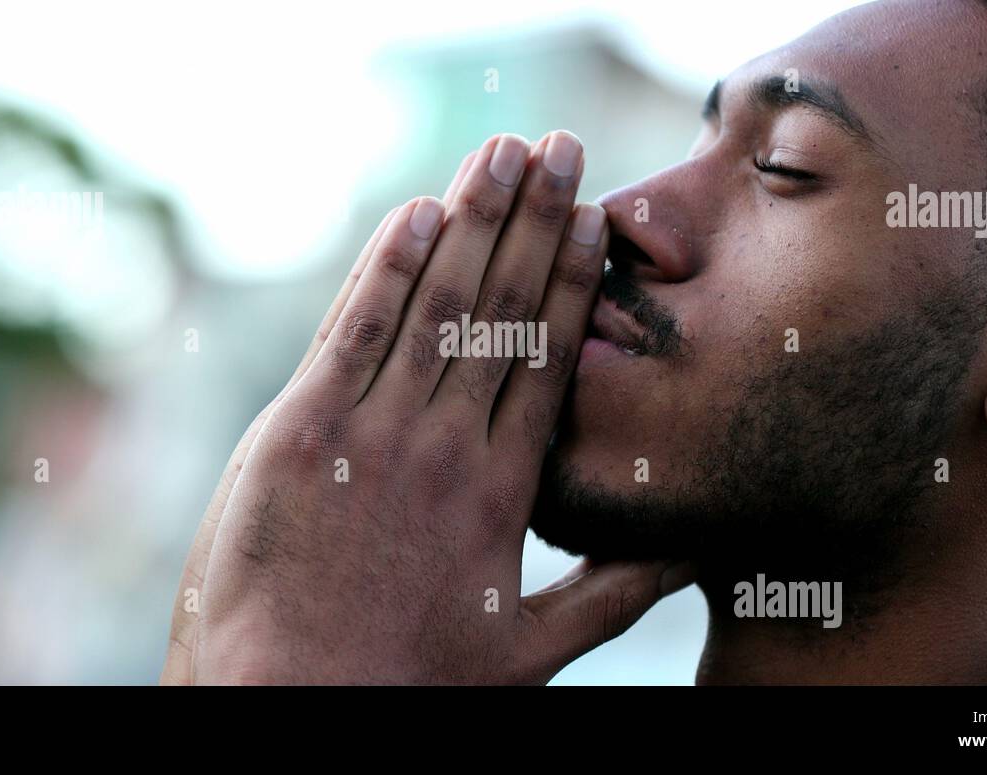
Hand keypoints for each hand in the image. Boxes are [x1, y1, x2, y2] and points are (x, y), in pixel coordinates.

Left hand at [162, 131, 694, 684]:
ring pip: (435, 305)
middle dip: (532, 221)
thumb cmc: (411, 690)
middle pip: (502, 311)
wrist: (293, 718)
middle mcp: (446, 449)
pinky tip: (415, 214)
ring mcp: (370, 436)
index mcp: (505, 492)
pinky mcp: (298, 436)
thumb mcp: (529, 652)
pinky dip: (384, 269)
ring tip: (502, 151)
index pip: (549, 358)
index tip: (593, 220)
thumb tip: (692, 553)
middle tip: (561, 147)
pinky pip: (352, 332)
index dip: (572, 280)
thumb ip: (612, 593)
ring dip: (468, 220)